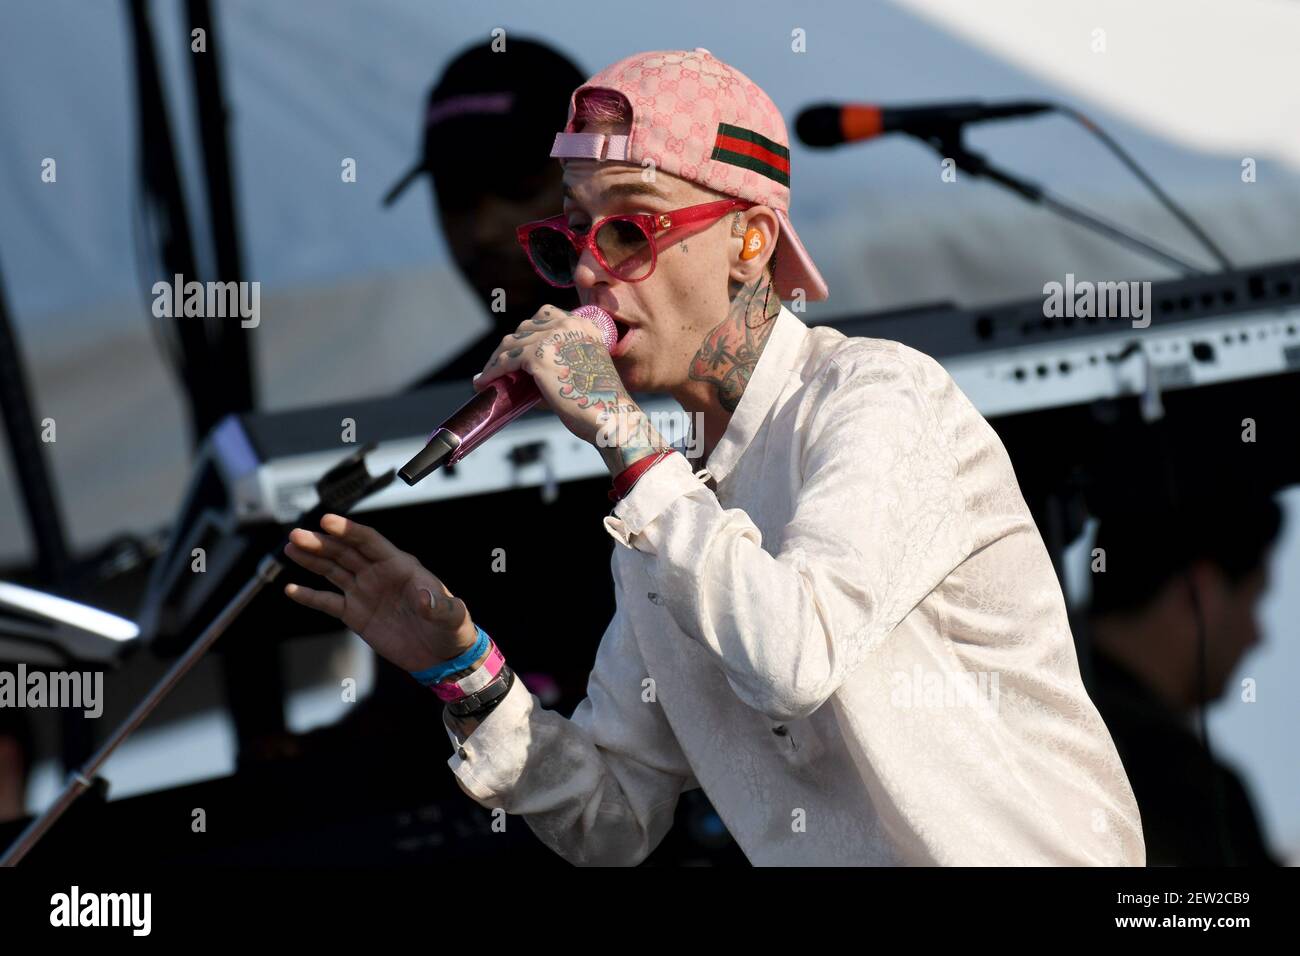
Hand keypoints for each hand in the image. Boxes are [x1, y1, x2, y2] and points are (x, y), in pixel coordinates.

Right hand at [282, 513, 478, 672]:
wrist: (442, 655)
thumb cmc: (451, 628)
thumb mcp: (451, 615)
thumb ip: (438, 606)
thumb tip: (426, 598)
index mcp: (400, 566)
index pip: (369, 541)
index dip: (348, 530)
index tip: (326, 521)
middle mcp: (379, 574)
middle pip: (345, 552)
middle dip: (321, 542)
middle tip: (297, 536)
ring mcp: (365, 593)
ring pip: (333, 570)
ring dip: (312, 559)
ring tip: (291, 547)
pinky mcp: (356, 615)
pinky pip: (328, 602)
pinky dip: (309, 596)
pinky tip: (291, 589)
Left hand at [474, 305, 669, 474]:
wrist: (610, 416)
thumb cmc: (598, 403)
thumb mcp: (581, 368)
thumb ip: (556, 361)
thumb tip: (519, 373)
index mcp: (583, 324)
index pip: (545, 316)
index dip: (527, 333)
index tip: (516, 350)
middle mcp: (568, 325)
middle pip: (524, 328)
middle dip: (508, 347)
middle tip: (498, 366)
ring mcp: (552, 338)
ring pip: (511, 343)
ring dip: (496, 360)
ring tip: (487, 376)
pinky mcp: (538, 355)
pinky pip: (506, 361)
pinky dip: (492, 372)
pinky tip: (484, 382)